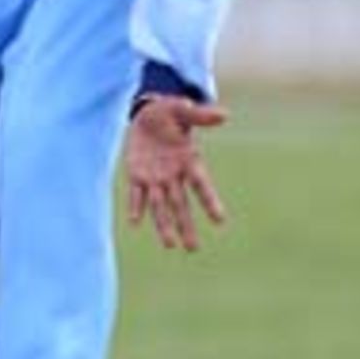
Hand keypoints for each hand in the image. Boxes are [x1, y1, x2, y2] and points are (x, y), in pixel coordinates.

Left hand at [126, 96, 227, 251]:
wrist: (146, 114)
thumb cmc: (170, 113)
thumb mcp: (182, 110)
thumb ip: (200, 115)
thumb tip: (225, 114)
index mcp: (189, 160)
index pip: (201, 184)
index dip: (209, 201)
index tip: (220, 220)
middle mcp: (174, 174)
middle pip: (181, 204)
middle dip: (185, 225)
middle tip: (193, 248)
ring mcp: (155, 177)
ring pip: (160, 205)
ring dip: (163, 225)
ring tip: (170, 245)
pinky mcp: (137, 174)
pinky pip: (136, 193)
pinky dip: (136, 206)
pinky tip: (134, 222)